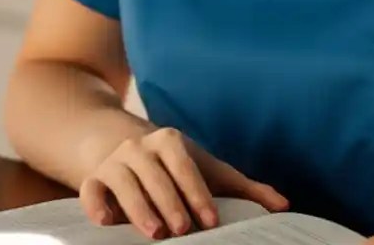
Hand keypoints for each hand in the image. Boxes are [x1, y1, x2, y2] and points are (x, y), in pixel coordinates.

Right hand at [79, 127, 288, 239]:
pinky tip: (106, 223)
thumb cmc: (177, 168)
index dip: (197, 192)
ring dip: (138, 206)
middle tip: (183, 230)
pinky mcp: (93, 179)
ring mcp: (113, 162)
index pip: (184, 164)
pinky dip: (95, 204)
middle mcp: (138, 147)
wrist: (127, 151)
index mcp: (169, 141)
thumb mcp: (209, 172)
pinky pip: (90, 189)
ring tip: (155, 232)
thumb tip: (284, 205)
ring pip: (122, 180)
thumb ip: (244, 189)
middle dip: (169, 202)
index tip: (211, 221)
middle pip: (153, 173)